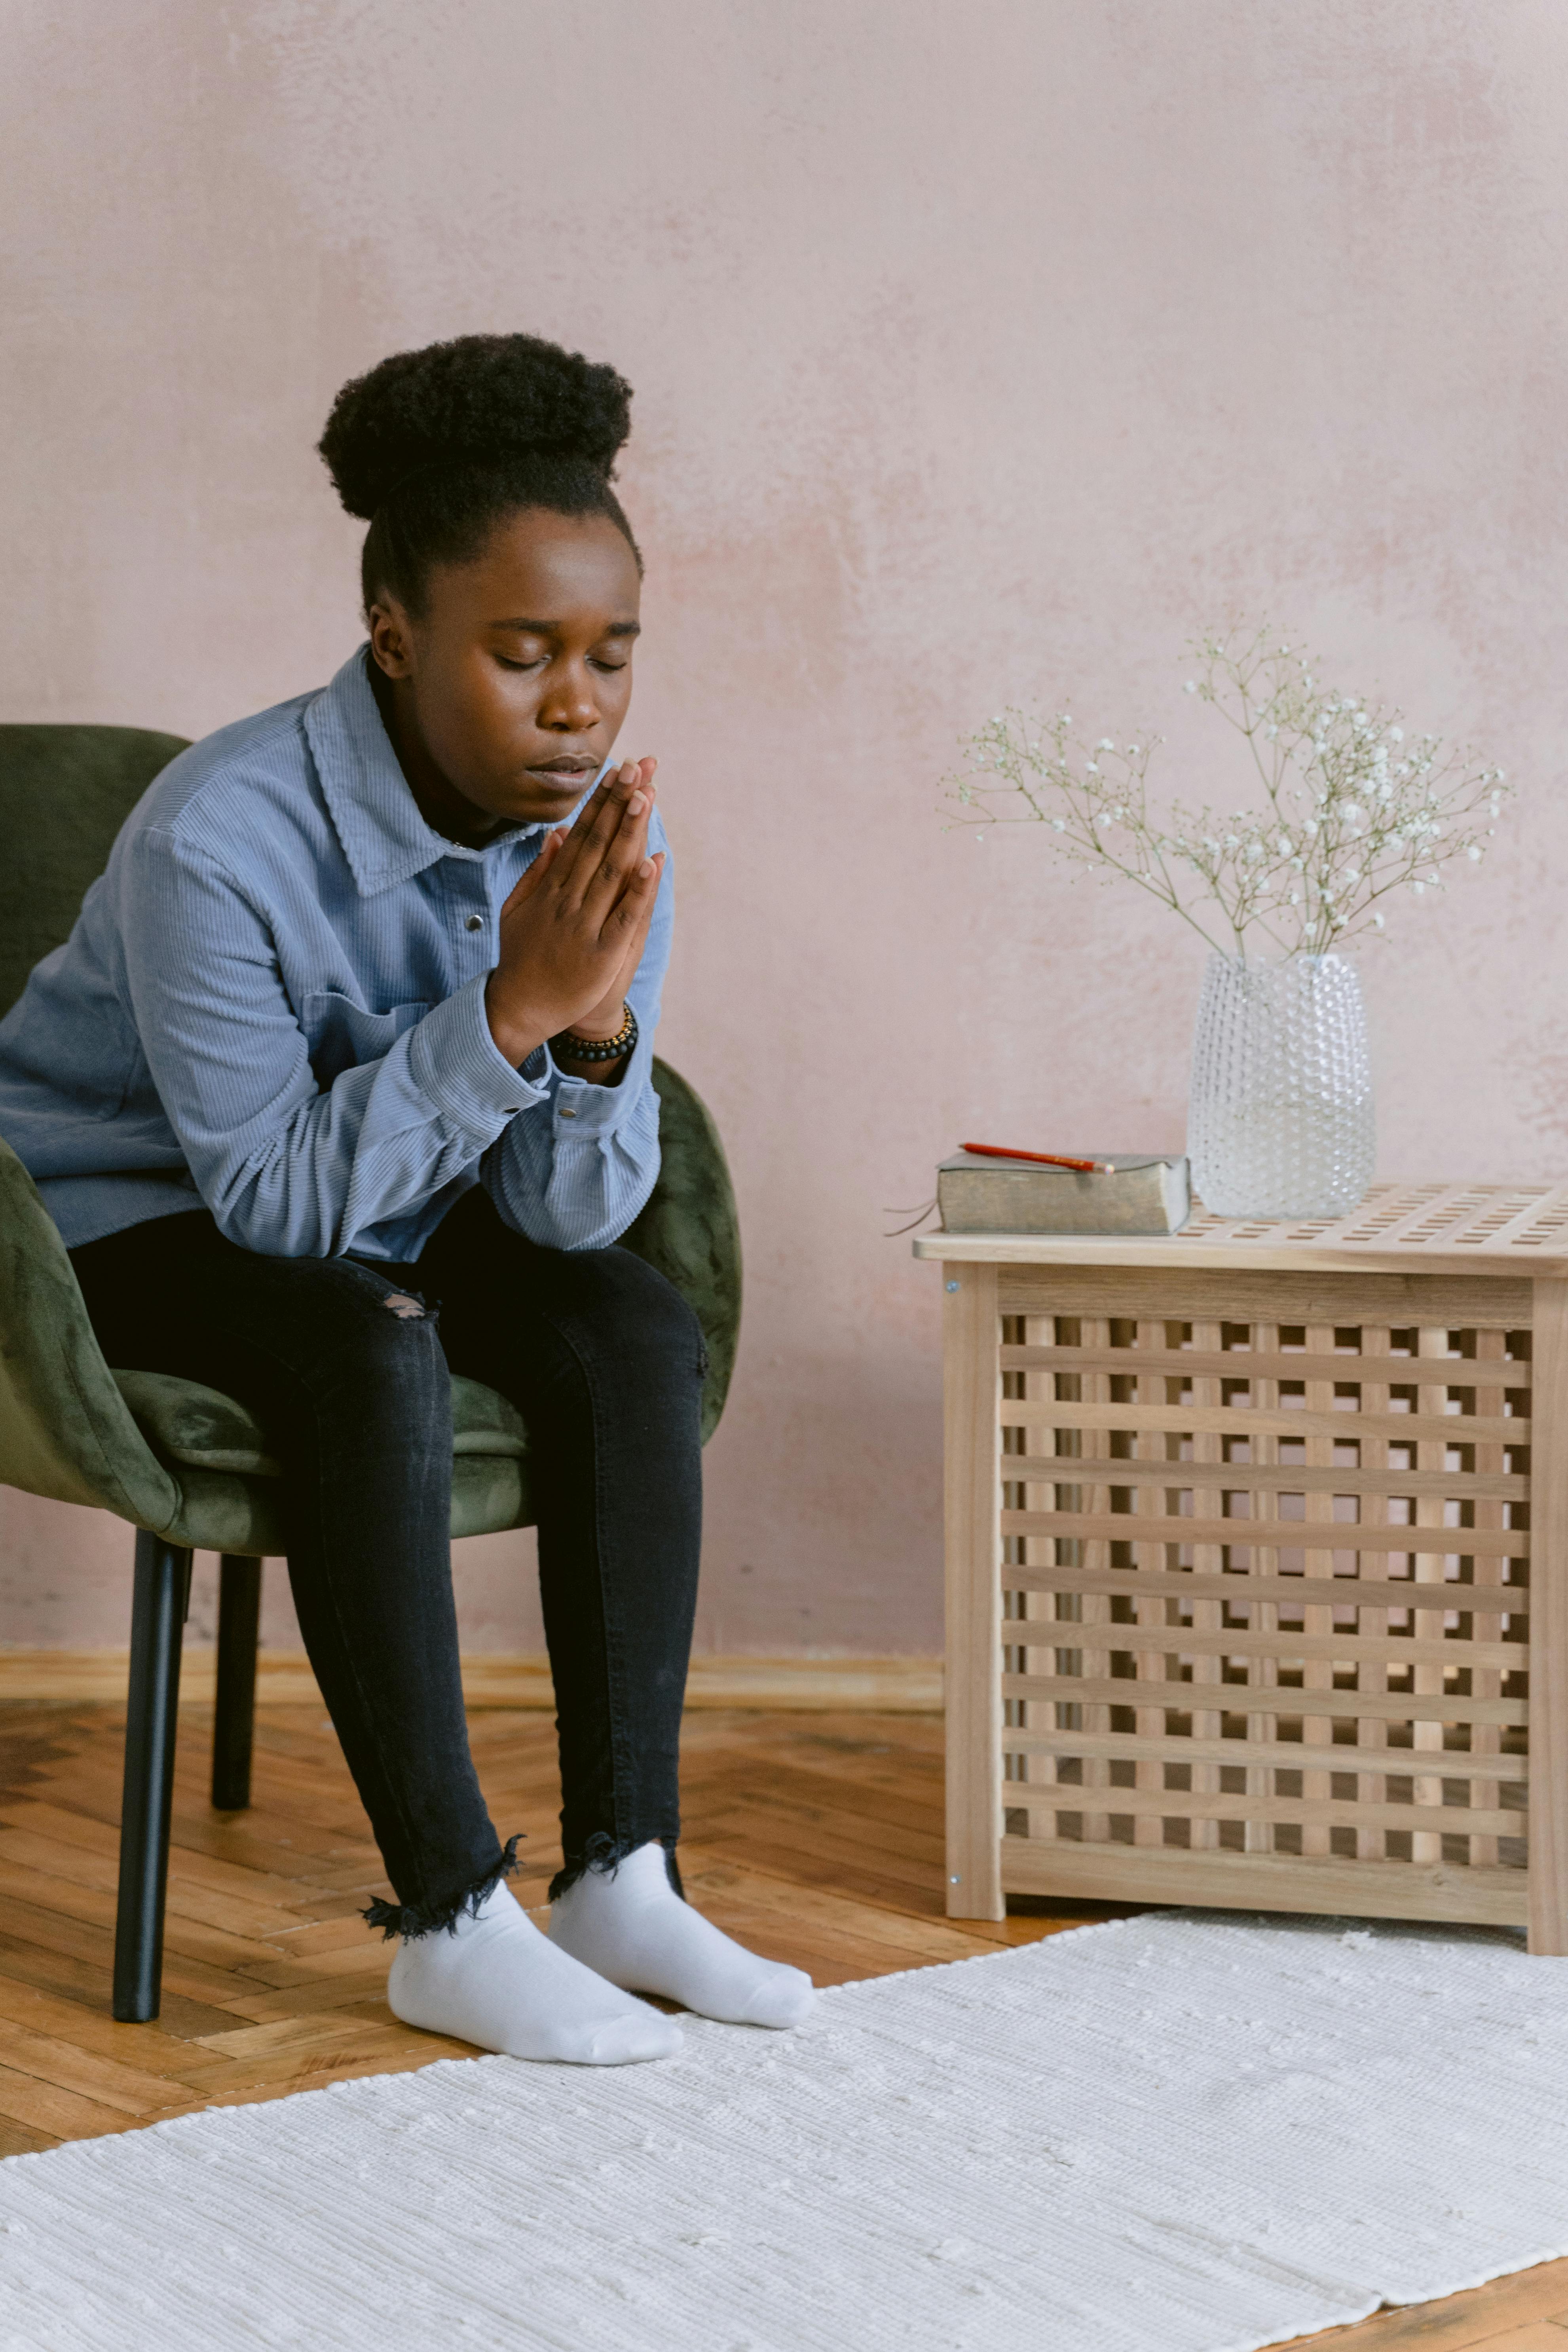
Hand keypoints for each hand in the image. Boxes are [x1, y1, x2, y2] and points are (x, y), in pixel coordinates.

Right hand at [484, 758, 661, 1067]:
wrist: (519, 1008)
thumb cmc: (521, 958)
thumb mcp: (519, 908)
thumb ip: (538, 872)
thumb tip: (555, 834)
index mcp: (552, 888)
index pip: (581, 836)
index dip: (600, 803)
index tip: (616, 771)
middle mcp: (568, 900)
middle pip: (598, 843)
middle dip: (618, 803)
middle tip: (637, 767)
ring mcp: (584, 925)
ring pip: (612, 871)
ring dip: (630, 832)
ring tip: (646, 796)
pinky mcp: (601, 953)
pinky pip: (624, 917)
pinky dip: (639, 891)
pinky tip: (653, 862)